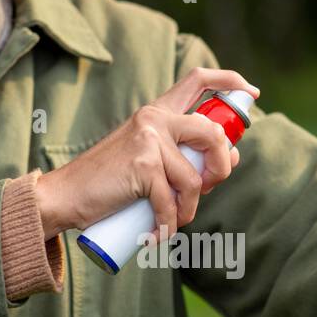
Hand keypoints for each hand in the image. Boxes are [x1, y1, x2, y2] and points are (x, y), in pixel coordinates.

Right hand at [35, 68, 259, 239]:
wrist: (65, 196)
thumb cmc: (107, 183)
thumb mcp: (147, 159)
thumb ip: (181, 155)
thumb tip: (233, 157)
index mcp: (157, 112)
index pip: (199, 79)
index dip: (231, 82)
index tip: (252, 94)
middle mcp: (154, 118)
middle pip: (213, 133)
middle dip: (223, 167)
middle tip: (210, 188)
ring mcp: (148, 140)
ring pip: (195, 178)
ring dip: (190, 210)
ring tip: (173, 222)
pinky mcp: (143, 166)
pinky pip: (172, 202)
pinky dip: (168, 226)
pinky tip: (157, 236)